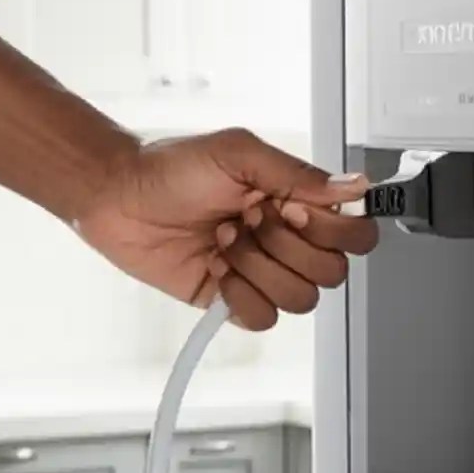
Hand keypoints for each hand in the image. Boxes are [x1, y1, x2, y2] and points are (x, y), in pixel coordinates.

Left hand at [74, 128, 378, 329]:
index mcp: (298, 202)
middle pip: (331, 272)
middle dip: (284, 247)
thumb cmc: (171, 169)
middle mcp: (288, 240)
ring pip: (300, 299)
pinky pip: (264, 319)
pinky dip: (239, 295)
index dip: (327, 229)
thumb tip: (354, 185)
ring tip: (224, 241)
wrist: (119, 199)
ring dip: (257, 268)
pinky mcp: (235, 300)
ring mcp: (264, 273)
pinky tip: (216, 267)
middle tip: (245, 219)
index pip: (354, 233)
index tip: (286, 207)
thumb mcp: (237, 153)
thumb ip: (297, 173)